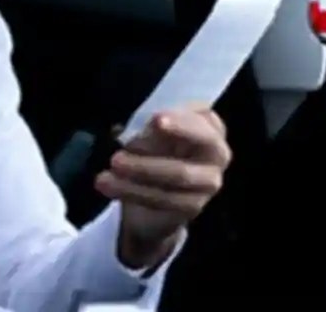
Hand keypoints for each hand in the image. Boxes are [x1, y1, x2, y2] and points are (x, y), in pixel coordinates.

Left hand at [95, 103, 231, 270]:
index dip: (181, 120)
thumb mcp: (151, 135)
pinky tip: (111, 187)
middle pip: (196, 150)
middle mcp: (218, 152)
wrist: (152, 197)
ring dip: (140, 171)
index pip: (203, 118)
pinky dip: (134, 192)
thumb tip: (140, 135)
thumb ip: (151, 131)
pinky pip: (166, 199)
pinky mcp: (194, 206)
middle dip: (162, 144)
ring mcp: (210, 181)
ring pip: (178, 175)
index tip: (156, 120)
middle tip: (118, 156)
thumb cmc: (156, 152)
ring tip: (107, 173)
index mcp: (210, 125)